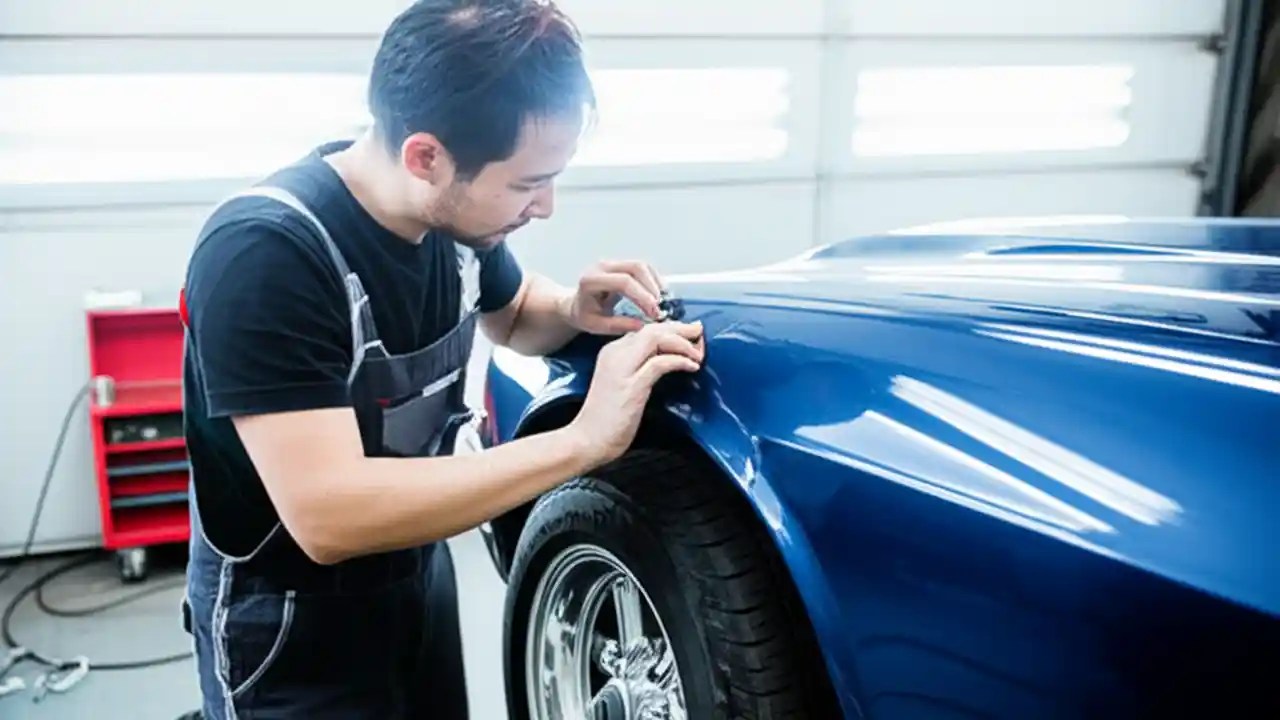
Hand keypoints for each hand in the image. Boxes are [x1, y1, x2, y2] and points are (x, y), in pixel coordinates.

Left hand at [565, 260, 665, 334]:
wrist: (576, 304)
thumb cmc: (584, 316)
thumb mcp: (596, 326)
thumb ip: (618, 325)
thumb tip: (642, 324)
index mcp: (592, 280)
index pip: (623, 282)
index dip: (642, 296)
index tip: (653, 313)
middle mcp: (602, 266)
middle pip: (635, 268)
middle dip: (651, 288)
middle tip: (658, 309)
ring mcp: (612, 263)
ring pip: (641, 265)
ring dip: (654, 284)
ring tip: (659, 303)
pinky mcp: (621, 264)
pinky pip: (642, 267)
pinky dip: (653, 280)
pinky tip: (656, 295)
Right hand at [567, 320, 704, 466]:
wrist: (587, 440)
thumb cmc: (606, 419)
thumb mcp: (623, 385)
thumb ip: (640, 369)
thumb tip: (665, 361)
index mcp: (613, 352)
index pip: (646, 330)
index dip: (671, 329)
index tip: (689, 336)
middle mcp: (616, 353)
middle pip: (653, 328)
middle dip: (681, 329)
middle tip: (699, 334)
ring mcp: (622, 368)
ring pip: (657, 338)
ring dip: (683, 343)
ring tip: (698, 353)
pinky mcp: (631, 385)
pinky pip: (660, 363)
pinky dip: (680, 361)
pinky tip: (691, 367)